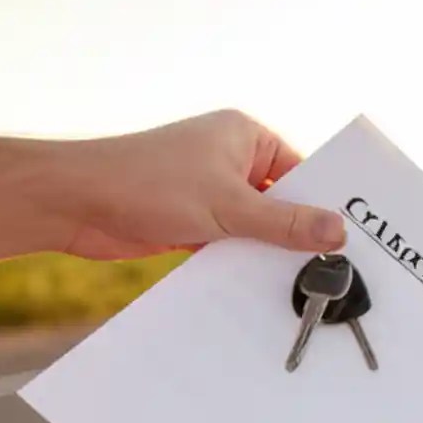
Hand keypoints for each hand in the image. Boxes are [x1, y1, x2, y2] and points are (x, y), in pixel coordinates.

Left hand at [54, 109, 346, 258]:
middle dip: (297, 233)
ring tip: (295, 282)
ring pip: (257, 226)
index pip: (303, 172)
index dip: (325, 204)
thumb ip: (286, 222)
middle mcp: (231, 159)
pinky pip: (232, 243)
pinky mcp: (192, 220)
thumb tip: (338, 232)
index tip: (350, 237)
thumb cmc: (145, 183)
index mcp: (246, 137)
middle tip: (328, 266)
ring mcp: (211, 191)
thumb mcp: (229, 206)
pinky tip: (257, 286)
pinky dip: (241, 261)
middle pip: (282, 202)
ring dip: (266, 251)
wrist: (72, 203)